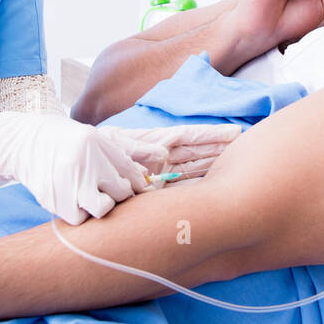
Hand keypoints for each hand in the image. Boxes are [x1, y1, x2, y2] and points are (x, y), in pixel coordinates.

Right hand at [0, 111, 149, 223]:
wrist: (28, 143)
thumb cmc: (72, 143)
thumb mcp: (98, 140)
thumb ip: (126, 156)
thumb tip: (156, 167)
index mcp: (96, 146)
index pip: (129, 176)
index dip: (136, 188)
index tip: (133, 191)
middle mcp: (82, 164)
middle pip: (118, 196)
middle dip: (117, 197)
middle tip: (107, 192)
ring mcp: (65, 183)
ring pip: (99, 211)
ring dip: (99, 207)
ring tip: (91, 197)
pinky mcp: (52, 199)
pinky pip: (77, 219)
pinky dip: (79, 214)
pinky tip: (74, 201)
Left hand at [98, 122, 242, 177]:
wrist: (74, 164)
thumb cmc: (95, 150)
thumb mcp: (117, 145)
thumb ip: (139, 149)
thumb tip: (163, 154)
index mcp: (155, 141)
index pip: (190, 137)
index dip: (213, 136)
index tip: (237, 133)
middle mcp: (162, 158)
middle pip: (198, 154)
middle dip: (222, 152)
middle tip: (249, 151)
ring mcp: (159, 175)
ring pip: (193, 171)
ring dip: (214, 169)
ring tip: (239, 168)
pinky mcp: (152, 190)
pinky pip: (178, 189)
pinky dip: (195, 189)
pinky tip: (213, 190)